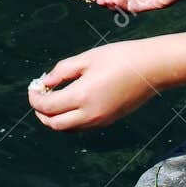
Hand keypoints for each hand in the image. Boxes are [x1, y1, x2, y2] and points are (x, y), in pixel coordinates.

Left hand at [28, 42, 162, 129]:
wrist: (152, 68)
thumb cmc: (120, 57)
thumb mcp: (87, 58)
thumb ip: (63, 71)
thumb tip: (46, 82)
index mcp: (82, 96)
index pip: (47, 106)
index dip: (35, 98)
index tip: (34, 86)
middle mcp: (89, 114)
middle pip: (54, 124)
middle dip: (41, 113)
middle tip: (39, 96)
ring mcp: (100, 120)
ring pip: (68, 128)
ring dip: (55, 118)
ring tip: (54, 98)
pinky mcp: (108, 121)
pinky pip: (81, 126)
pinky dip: (70, 119)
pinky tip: (71, 102)